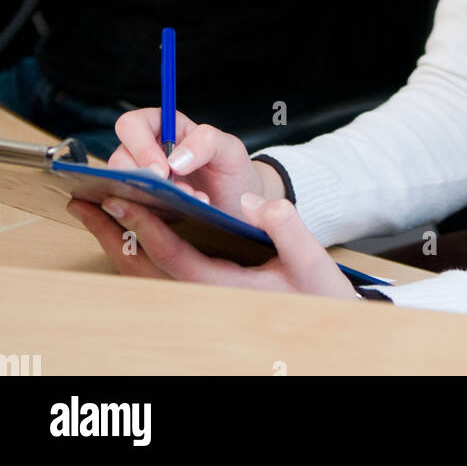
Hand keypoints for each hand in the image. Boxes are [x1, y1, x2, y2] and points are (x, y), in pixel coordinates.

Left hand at [66, 191, 355, 298]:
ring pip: (142, 276)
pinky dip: (131, 253)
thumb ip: (286, 228)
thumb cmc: (317, 297)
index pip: (174, 258)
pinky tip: (123, 233)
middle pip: (143, 270)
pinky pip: (152, 277)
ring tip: (93, 213)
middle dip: (112, 234)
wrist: (320, 326)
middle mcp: (204, 300)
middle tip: (85, 204)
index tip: (123, 201)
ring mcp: (197, 302)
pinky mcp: (198, 298)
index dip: (146, 228)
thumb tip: (258, 202)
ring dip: (115, 243)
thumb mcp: (312, 261)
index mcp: (227, 290)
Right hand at [104, 107, 281, 214]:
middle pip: (118, 159)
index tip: (162, 170)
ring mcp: (143, 184)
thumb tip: (175, 159)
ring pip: (121, 189)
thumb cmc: (234, 174)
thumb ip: (207, 141)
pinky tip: (176, 219)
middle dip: (143, 179)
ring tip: (186, 204)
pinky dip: (150, 219)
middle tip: (174, 192)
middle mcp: (147, 155)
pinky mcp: (143, 210)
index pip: (132, 125)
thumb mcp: (231, 150)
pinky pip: (129, 213)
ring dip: (150, 201)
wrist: (241, 209)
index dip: (139, 146)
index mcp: (165, 129)